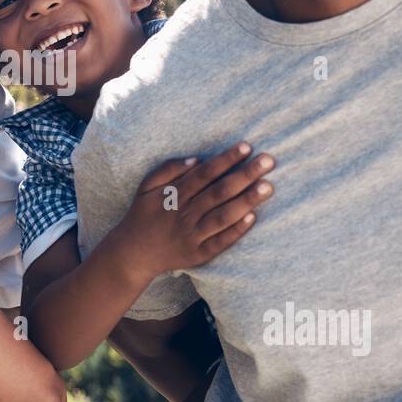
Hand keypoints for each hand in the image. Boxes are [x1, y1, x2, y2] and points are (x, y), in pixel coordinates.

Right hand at [111, 141, 274, 281]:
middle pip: (219, 191)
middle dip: (245, 175)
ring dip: (246, 201)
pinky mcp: (199, 254)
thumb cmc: (143, 215)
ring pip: (223, 216)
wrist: (133, 253)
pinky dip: (236, 231)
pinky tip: (253, 218)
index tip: (247, 147)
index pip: (205, 173)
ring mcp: (193, 235)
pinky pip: (220, 242)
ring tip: (268, 187)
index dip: (226, 159)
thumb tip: (194, 159)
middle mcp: (185, 213)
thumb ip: (167, 170)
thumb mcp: (146, 187)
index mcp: (175, 195)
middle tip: (268, 161)